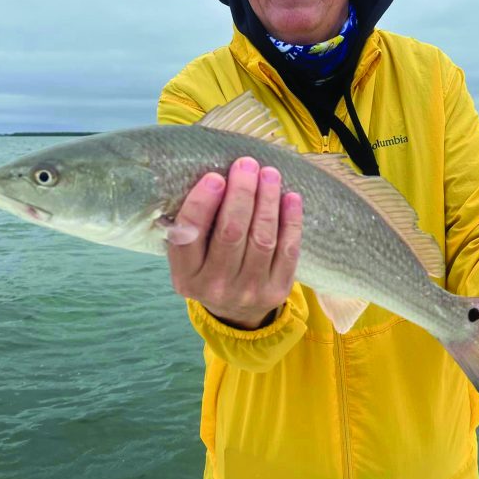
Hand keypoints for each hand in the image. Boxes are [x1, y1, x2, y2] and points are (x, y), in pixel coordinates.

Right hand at [165, 156, 301, 329]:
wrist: (235, 313)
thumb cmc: (209, 269)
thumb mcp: (189, 257)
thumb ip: (191, 227)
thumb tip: (209, 179)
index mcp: (186, 276)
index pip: (190, 235)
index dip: (202, 203)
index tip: (215, 176)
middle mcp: (215, 286)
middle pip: (231, 232)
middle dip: (241, 193)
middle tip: (246, 164)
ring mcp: (249, 291)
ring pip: (262, 238)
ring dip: (267, 201)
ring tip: (269, 174)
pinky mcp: (277, 291)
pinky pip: (287, 250)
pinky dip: (291, 221)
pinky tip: (290, 197)